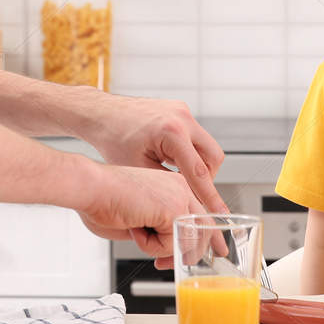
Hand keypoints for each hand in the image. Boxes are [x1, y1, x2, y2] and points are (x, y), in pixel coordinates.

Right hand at [75, 163, 204, 267]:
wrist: (90, 187)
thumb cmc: (103, 200)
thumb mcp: (139, 220)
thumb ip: (159, 231)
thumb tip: (170, 251)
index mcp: (174, 186)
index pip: (198, 219)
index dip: (189, 243)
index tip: (174, 258)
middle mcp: (181, 188)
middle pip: (204, 230)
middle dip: (186, 254)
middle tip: (162, 264)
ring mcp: (180, 196)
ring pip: (187, 241)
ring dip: (159, 248)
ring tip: (136, 232)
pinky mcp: (173, 208)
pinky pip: (171, 244)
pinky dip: (149, 246)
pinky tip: (134, 227)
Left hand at [83, 95, 227, 213]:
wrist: (102, 113)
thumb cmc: (113, 140)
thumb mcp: (138, 170)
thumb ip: (167, 185)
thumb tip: (188, 203)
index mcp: (172, 132)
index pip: (199, 172)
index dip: (210, 196)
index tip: (221, 214)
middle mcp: (182, 118)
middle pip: (213, 157)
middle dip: (206, 178)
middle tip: (190, 192)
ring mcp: (183, 111)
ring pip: (206, 146)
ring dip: (198, 165)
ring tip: (176, 177)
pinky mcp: (180, 110)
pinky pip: (195, 136)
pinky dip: (189, 152)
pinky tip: (171, 161)